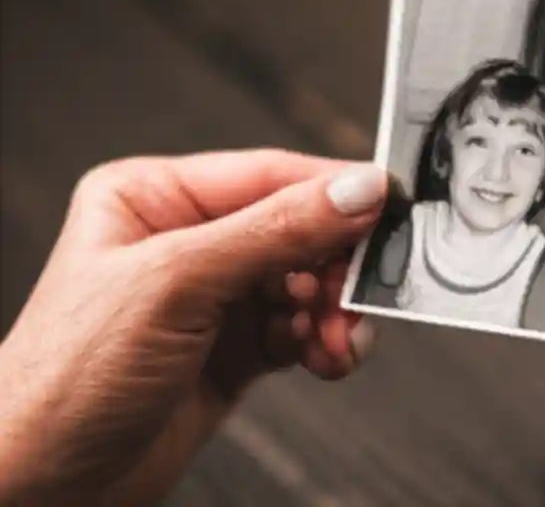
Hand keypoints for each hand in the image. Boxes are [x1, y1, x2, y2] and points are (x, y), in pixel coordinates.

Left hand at [0, 150, 385, 503]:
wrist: (47, 483)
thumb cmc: (67, 378)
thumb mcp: (177, 282)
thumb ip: (275, 231)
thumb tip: (356, 191)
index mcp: (155, 197)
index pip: (269, 176)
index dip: (333, 191)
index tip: (389, 205)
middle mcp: (188, 240)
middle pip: (300, 231)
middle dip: (335, 269)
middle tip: (359, 297)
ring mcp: (214, 297)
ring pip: (309, 284)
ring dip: (335, 312)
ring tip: (336, 340)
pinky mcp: (236, 348)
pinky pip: (304, 328)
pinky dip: (324, 342)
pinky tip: (323, 358)